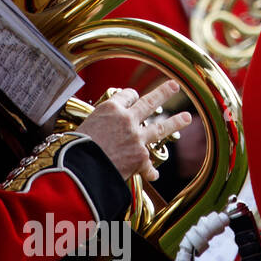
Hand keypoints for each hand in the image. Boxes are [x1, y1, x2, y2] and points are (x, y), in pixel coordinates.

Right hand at [77, 81, 192, 181]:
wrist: (80, 169)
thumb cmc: (74, 147)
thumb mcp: (83, 125)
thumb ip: (98, 123)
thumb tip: (100, 128)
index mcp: (110, 108)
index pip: (127, 95)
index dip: (130, 96)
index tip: (133, 97)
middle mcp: (127, 120)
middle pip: (149, 103)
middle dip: (163, 93)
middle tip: (174, 86)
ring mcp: (137, 138)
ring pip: (160, 128)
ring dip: (175, 122)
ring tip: (186, 117)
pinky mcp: (141, 158)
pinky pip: (148, 165)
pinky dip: (150, 171)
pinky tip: (153, 174)